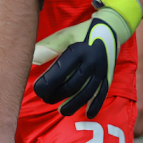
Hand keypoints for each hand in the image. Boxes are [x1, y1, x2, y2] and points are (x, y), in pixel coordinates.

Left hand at [33, 0, 141, 117]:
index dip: (47, 84)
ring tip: (61, 110)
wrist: (111, 28)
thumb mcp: (64, 35)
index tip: (37, 90)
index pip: (60, 72)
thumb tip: (31, 59)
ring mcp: (102, 71)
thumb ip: (47, 47)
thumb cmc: (81, 33)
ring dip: (73, 104)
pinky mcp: (109, 76)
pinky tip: (88, 114)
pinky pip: (103, 93)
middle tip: (46, 99)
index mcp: (78, 51)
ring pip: (87, 93)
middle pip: (72, 86)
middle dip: (57, 95)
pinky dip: (96, 105)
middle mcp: (92, 63)